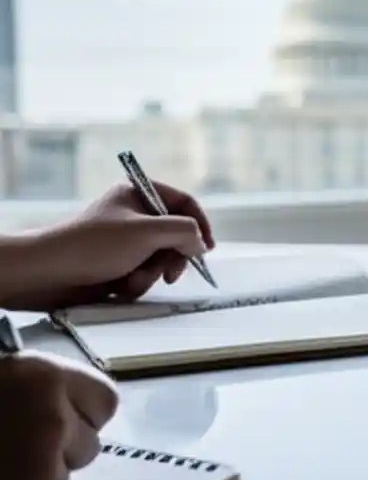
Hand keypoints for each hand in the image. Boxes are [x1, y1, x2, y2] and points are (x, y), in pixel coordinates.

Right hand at [0, 351, 118, 479]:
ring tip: (1, 460)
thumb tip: (78, 411)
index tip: (60, 417)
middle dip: (62, 448)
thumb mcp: (6, 378)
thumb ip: (44, 390)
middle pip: (91, 443)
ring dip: (42, 474)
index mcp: (46, 374)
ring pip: (68, 474)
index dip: (83, 414)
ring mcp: (41, 457)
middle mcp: (52, 413)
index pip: (106, 402)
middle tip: (18, 442)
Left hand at [1, 182, 216, 309]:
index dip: (200, 225)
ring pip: (161, 258)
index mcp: (138, 193)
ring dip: (151, 273)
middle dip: (172, 257)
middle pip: (175, 235)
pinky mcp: (117, 264)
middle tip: (171, 273)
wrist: (48, 273)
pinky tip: (120, 285)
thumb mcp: (147, 232)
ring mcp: (126, 241)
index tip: (207, 248)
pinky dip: (137, 282)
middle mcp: (133, 215)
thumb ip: (184, 232)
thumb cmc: (94, 245)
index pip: (184, 203)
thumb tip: (200, 244)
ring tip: (132, 279)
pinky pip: (144, 273)